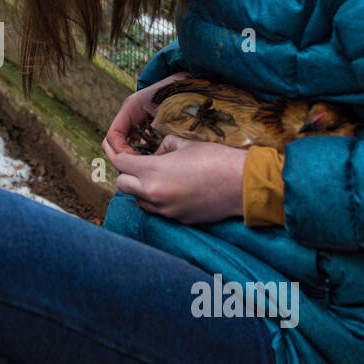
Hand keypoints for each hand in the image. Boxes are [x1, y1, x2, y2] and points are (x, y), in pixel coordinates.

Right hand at [102, 72, 188, 157]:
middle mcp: (130, 113)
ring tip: (146, 164)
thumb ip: (157, 132)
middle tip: (137, 168)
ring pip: (124, 142)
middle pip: (114, 141)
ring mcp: (136, 119)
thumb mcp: (168, 113)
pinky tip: (153, 157)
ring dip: (132, 154)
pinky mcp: (145, 124)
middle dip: (123, 156)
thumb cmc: (179, 93)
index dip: (121, 152)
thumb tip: (151, 155)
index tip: (135, 162)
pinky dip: (141, 150)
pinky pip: (136, 141)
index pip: (114, 135)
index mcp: (130, 107)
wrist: (191, 83)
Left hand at [106, 135, 247, 224]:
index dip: (120, 154)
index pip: (120, 162)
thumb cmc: (216, 159)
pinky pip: (157, 211)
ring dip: (141, 190)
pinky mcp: (177, 219)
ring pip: (138, 201)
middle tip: (139, 166)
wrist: (242, 184)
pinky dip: (158, 202)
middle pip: (122, 184)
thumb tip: (157, 153)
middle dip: (127, 174)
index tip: (125, 151)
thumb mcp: (186, 144)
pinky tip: (173, 191)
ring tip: (158, 180)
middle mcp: (153, 192)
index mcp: (153, 170)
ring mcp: (165, 209)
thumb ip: (164, 147)